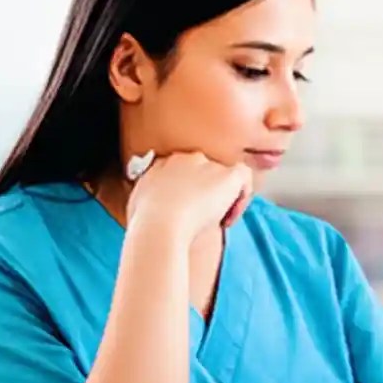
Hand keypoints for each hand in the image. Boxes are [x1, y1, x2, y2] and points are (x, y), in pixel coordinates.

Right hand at [126, 151, 253, 237]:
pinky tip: (229, 219)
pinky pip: (244, 177)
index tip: (188, 212)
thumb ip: (147, 199)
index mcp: (164, 164)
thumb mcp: (137, 205)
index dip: (190, 192)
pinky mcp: (227, 175)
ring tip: (219, 220)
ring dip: (226, 196)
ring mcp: (208, 164)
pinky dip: (242, 197)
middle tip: (205, 216)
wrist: (160, 224)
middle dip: (208, 192)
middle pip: (206, 171)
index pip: (184, 171)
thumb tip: (146, 208)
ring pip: (226, 175)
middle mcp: (186, 158)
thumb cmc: (145, 223)